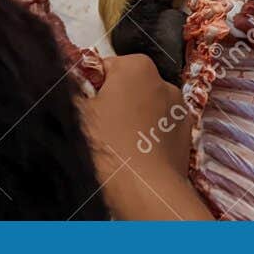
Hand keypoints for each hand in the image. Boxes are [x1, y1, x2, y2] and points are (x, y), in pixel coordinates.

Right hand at [79, 54, 209, 218]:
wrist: (145, 188)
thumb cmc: (109, 145)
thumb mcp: (77, 111)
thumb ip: (71, 87)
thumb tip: (68, 78)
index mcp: (136, 66)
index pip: (104, 69)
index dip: (89, 90)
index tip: (85, 112)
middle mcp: (163, 80)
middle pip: (127, 87)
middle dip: (112, 104)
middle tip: (98, 131)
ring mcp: (178, 107)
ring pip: (145, 108)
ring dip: (131, 121)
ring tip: (118, 147)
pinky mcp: (186, 132)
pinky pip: (160, 128)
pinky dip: (148, 136)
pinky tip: (136, 155)